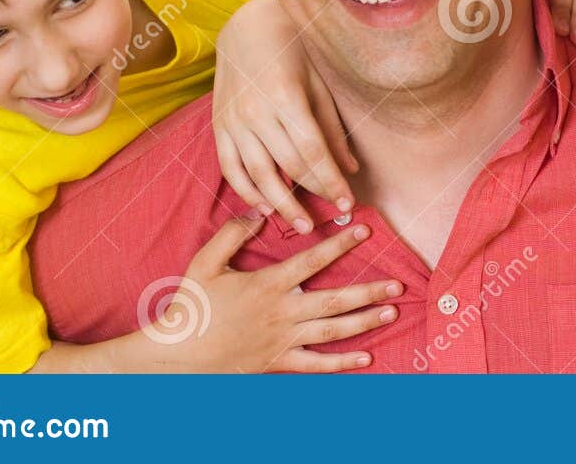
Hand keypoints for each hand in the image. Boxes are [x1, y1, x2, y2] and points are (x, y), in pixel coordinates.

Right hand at [159, 215, 401, 372]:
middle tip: (397, 283)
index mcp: (268, 285)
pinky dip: (343, 362)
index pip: (312, 260)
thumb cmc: (191, 306)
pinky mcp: (279, 361)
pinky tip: (367, 357)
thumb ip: (233, 234)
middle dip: (369, 291)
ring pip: (333, 331)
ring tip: (391, 311)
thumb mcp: (206, 262)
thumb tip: (259, 211)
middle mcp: (283, 312)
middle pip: (335, 300)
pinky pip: (317, 364)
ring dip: (365, 321)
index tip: (365, 229)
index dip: (340, 244)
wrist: (178, 355)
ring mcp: (283, 339)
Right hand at [213, 0, 358, 232]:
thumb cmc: (293, 51)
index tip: (347, 202)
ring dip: (280, 204)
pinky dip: (246, 191)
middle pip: (287, 167)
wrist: (246, 27)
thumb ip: (332, 128)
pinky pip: (230, 168)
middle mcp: (256, 112)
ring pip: (257, 174)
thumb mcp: (319, 84)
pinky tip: (264, 208)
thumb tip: (350, 167)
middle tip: (328, 220)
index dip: (331, 181)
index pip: (313, 152)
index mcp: (286, 97)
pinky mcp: (218, 126)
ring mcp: (233, 121)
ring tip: (300, 224)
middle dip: (311, 197)